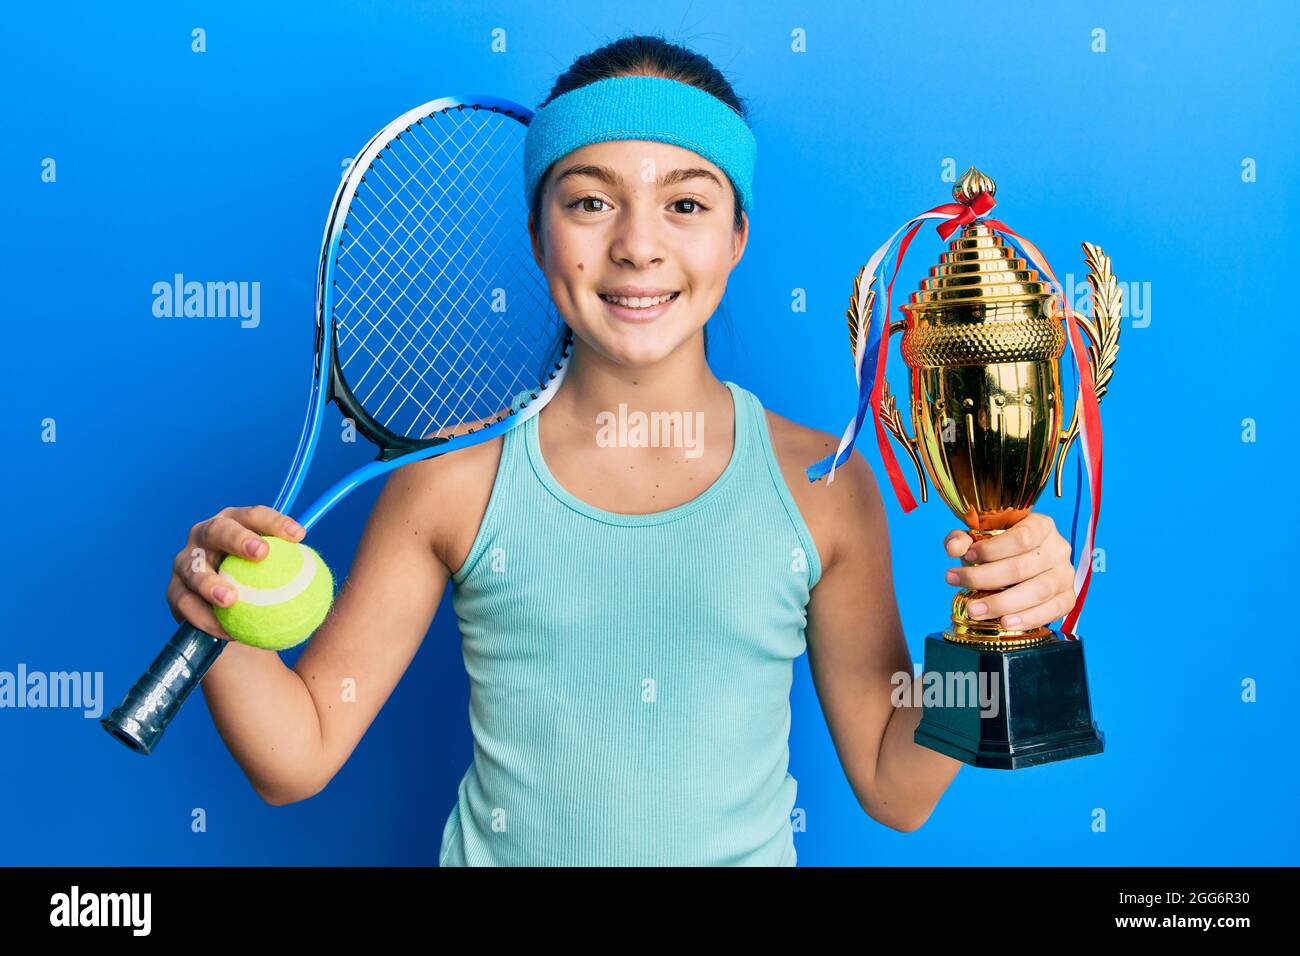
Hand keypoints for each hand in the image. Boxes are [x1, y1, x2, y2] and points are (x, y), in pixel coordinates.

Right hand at [166, 505, 304, 639]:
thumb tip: (332, 579)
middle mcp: (205, 537)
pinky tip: (226, 633)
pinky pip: (187, 606)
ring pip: (195, 570)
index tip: (300, 536)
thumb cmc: (266, 594)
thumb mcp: (284, 581)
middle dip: (239, 538)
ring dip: (212, 583)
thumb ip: (300, 574)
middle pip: (219, 531)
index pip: (254, 515)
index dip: (275, 522)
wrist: (230, 621)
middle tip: (263, 554)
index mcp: (234, 524)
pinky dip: (206, 619)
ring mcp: (185, 564)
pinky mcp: (174, 593)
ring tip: (232, 599)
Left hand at [942, 513, 1075, 630]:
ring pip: (1037, 591)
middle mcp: (1058, 549)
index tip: (966, 556)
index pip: (1022, 537)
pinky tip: (1003, 622)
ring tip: (974, 610)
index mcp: (1041, 526)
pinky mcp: (1067, 598)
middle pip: (1023, 567)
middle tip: (956, 583)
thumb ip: (962, 538)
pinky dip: (1027, 619)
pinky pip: (1051, 611)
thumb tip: (953, 548)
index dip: (992, 548)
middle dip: (985, 578)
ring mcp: (1065, 575)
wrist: (1020, 562)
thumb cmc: (998, 547)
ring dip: (1003, 603)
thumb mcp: (979, 537)